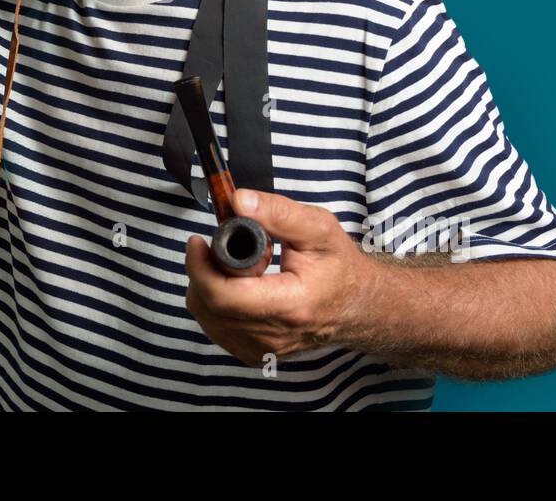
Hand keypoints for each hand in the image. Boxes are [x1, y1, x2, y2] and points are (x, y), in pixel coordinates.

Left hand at [184, 189, 376, 364]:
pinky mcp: (255, 354)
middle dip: (204, 271)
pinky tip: (235, 286)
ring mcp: (263, 350)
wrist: (357, 305)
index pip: (223, 296)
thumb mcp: (317, 228)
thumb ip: (277, 211)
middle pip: (209, 305)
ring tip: (236, 267)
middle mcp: (274, 336)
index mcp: (290, 305)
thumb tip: (239, 201)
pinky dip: (214, 303)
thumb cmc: (339, 266)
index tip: (198, 241)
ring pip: (207, 318)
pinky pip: (215, 328)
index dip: (200, 267)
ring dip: (208, 286)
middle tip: (223, 248)